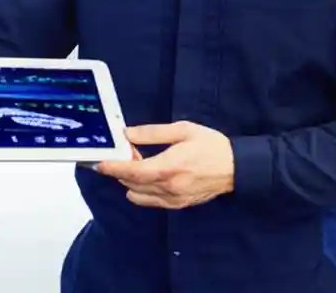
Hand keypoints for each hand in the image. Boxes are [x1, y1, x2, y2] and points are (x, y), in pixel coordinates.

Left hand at [96, 122, 234, 209]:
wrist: (236, 168)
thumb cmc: (211, 145)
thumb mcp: (183, 130)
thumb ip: (153, 133)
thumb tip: (128, 134)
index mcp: (168, 167)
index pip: (131, 172)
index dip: (112, 168)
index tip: (99, 163)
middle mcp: (167, 187)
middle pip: (131, 184)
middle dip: (121, 171)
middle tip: (124, 154)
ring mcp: (172, 199)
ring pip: (138, 195)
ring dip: (131, 182)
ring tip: (138, 165)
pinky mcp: (178, 205)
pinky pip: (151, 201)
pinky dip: (143, 191)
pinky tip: (149, 177)